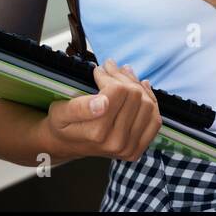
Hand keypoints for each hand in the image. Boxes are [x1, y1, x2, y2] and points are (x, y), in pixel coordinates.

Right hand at [45, 59, 161, 161]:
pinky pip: (155, 120)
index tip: (99, 70)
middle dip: (122, 77)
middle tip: (111, 67)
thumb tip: (103, 103)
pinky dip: (150, 101)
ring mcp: (129, 147)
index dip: (109, 76)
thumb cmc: (62, 125)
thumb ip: (79, 108)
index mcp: (97, 133)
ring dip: (136, 85)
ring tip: (124, 74)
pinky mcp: (138, 148)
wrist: (66, 145)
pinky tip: (141, 88)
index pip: (117, 91)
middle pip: (134, 95)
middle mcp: (116, 143)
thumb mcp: (61, 112)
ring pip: (147, 104)